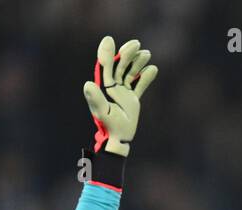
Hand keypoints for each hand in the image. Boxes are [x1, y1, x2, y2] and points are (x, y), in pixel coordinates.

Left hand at [84, 36, 157, 156]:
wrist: (120, 138)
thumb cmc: (109, 126)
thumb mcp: (102, 111)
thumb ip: (96, 98)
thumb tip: (87, 84)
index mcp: (104, 86)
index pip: (105, 66)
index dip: (107, 52)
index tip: (110, 40)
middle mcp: (113, 87)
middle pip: (120, 66)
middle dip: (127, 54)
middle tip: (137, 45)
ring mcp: (123, 92)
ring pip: (130, 73)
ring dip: (138, 63)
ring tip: (147, 55)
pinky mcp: (132, 99)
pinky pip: (139, 85)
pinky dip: (146, 78)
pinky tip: (153, 70)